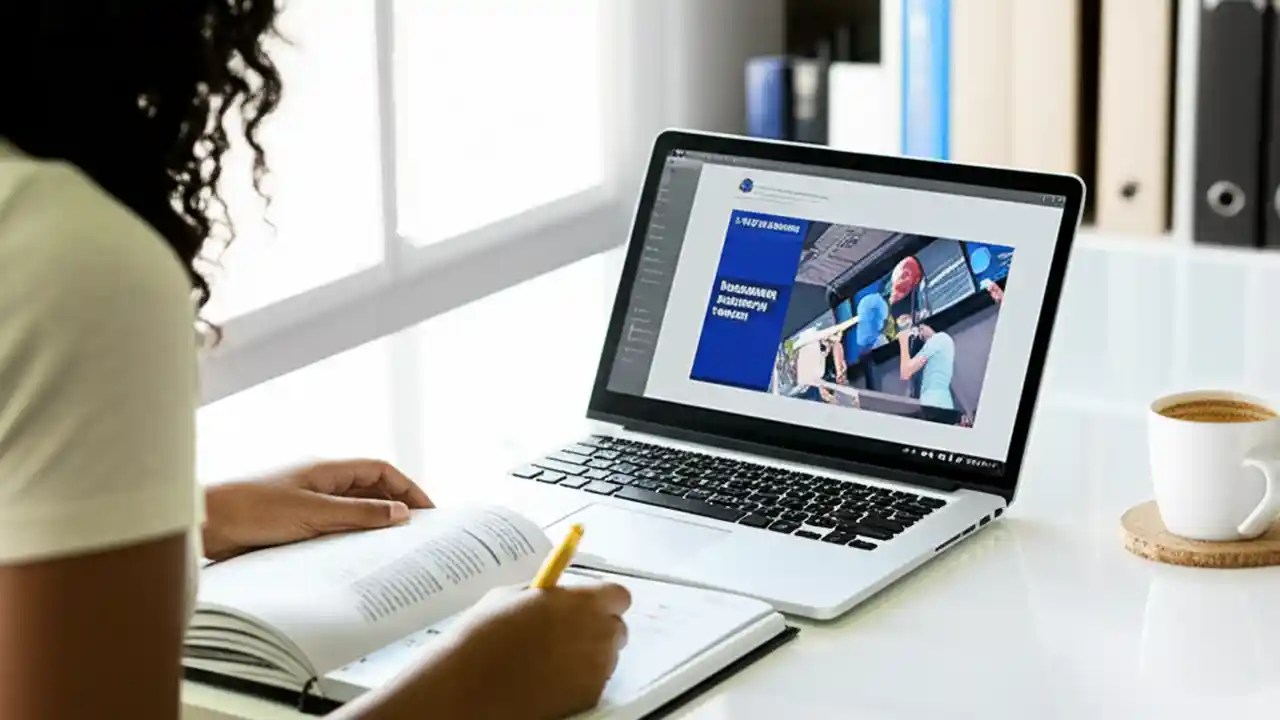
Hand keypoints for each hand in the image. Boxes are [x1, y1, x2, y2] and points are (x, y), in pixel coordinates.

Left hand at [202, 460, 432, 560]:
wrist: (202, 523)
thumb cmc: (251, 508)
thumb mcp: (313, 512)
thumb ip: (358, 513)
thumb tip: (400, 513)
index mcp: (327, 469)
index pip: (381, 471)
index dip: (408, 488)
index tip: (429, 512)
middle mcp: (319, 483)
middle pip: (370, 490)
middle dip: (396, 509)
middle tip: (418, 536)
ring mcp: (306, 503)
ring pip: (352, 512)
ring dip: (372, 527)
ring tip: (393, 552)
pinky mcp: (292, 525)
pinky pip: (331, 529)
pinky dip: (349, 540)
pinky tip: (355, 560)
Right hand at [409, 583, 630, 719]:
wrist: (470, 686)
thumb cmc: (485, 636)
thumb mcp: (511, 596)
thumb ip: (545, 594)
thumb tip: (554, 596)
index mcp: (584, 602)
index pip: (619, 596)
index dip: (603, 601)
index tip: (587, 605)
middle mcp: (599, 634)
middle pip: (617, 629)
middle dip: (598, 630)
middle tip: (567, 633)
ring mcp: (597, 669)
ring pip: (607, 658)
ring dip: (588, 656)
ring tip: (551, 660)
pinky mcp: (589, 698)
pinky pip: (593, 683)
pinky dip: (578, 681)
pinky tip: (548, 680)